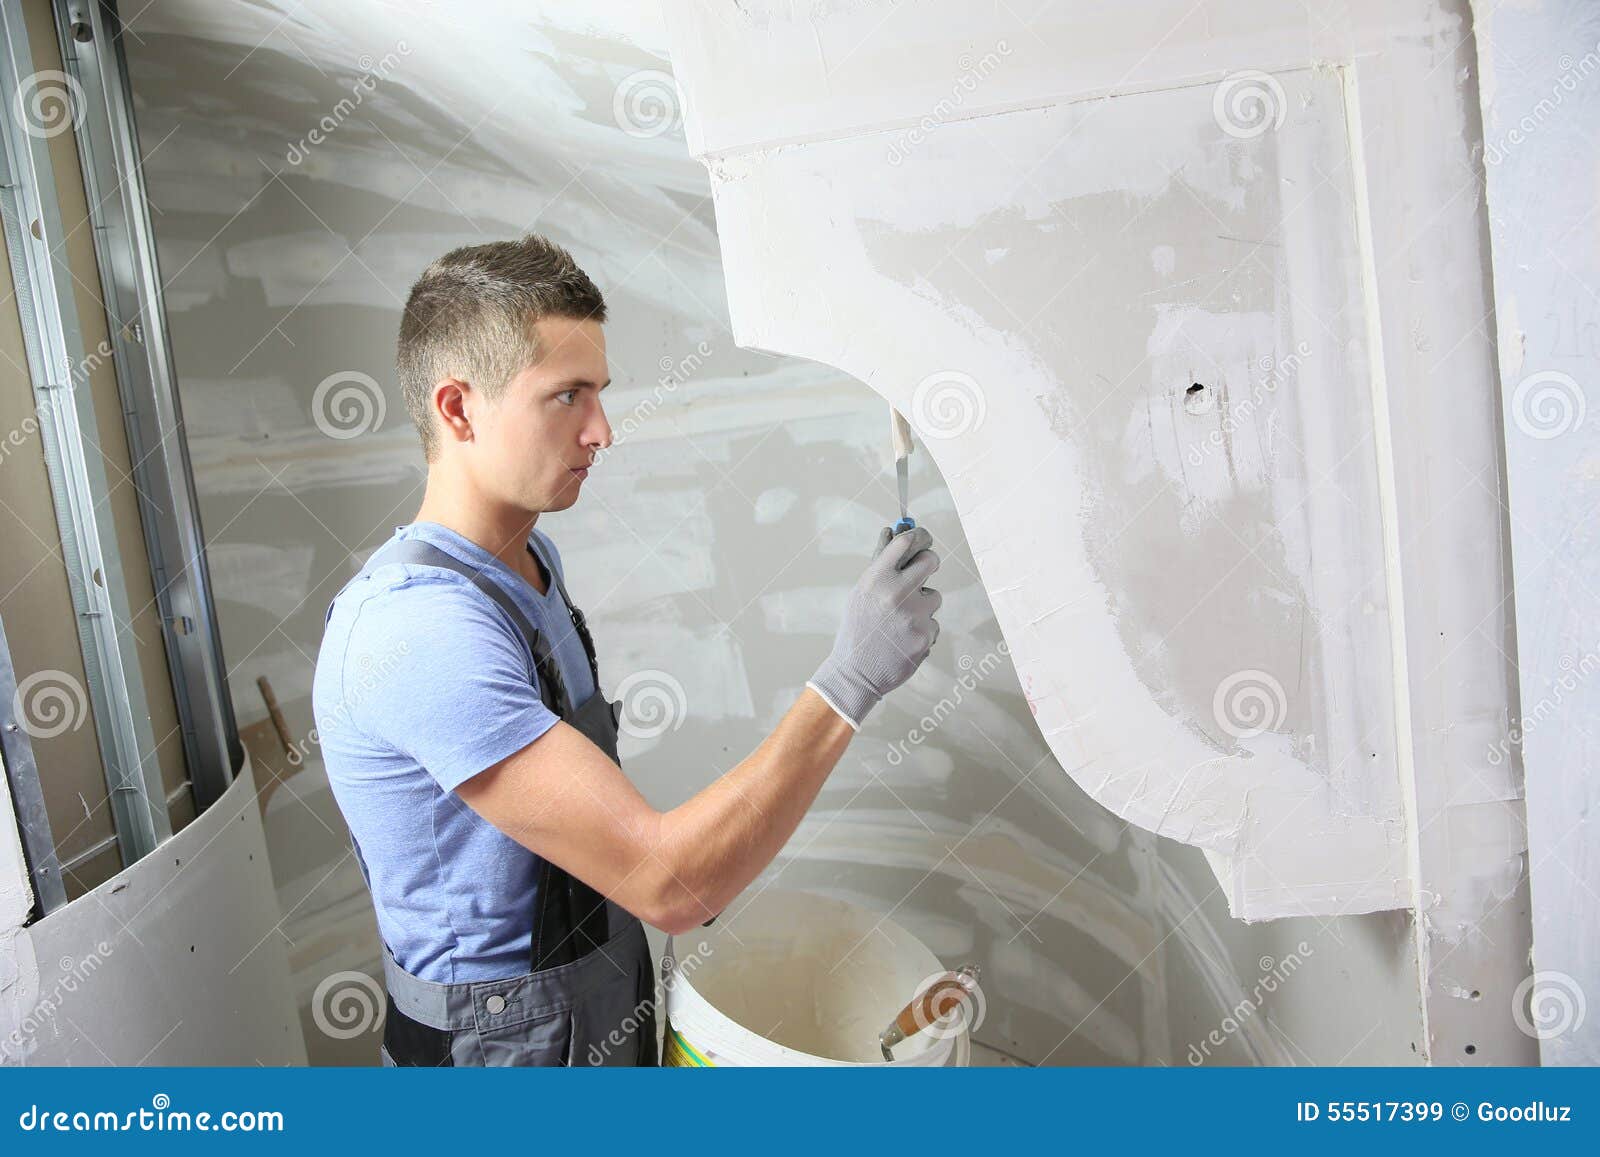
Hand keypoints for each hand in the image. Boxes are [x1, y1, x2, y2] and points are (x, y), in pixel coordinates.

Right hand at [806, 525, 941, 728]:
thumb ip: (880, 562)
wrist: (856, 671)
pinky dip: (923, 629)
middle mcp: (896, 593)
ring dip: (923, 605)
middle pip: (931, 560)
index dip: (920, 535)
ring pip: (935, 597)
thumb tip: (891, 530)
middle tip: (922, 573)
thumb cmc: (858, 628)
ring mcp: (914, 615)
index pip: (906, 542)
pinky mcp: (926, 635)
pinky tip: (904, 638)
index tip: (923, 538)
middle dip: (929, 563)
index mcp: (876, 578)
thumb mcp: (861, 592)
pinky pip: (933, 622)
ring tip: (900, 621)